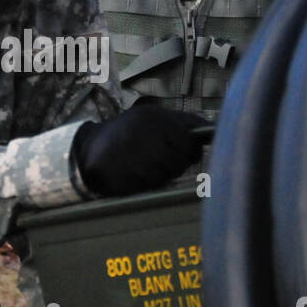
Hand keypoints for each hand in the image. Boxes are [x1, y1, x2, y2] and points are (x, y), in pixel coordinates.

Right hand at [72, 106, 210, 196]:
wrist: (91, 145)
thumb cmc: (133, 132)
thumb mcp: (158, 118)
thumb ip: (187, 123)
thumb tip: (214, 130)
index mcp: (152, 118)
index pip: (187, 143)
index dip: (188, 153)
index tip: (183, 153)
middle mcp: (138, 134)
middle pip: (174, 164)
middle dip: (171, 166)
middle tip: (160, 161)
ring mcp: (124, 155)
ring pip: (159, 178)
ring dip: (156, 177)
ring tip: (143, 166)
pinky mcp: (112, 175)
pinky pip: (140, 189)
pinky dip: (139, 186)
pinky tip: (131, 174)